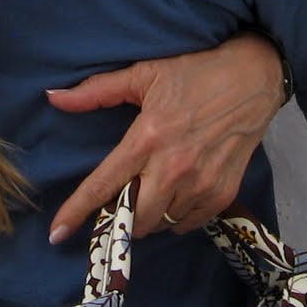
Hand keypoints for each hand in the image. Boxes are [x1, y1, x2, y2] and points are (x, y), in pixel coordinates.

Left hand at [44, 32, 284, 242]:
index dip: (77, 211)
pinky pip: (187, 224)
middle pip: (132, 218)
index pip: (104, 184)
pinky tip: (175, 194)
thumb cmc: (195, 72)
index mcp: (147, 137)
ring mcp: (200, 184)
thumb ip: (96, 91)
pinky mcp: (222, 194)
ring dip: (147, 215)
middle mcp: (172, 168)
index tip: (56, 234)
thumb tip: (53, 97)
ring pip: (159, 224)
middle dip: (118, 216)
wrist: (253, 77)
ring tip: (151, 189)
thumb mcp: (143, 74)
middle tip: (120, 198)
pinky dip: (175, 217)